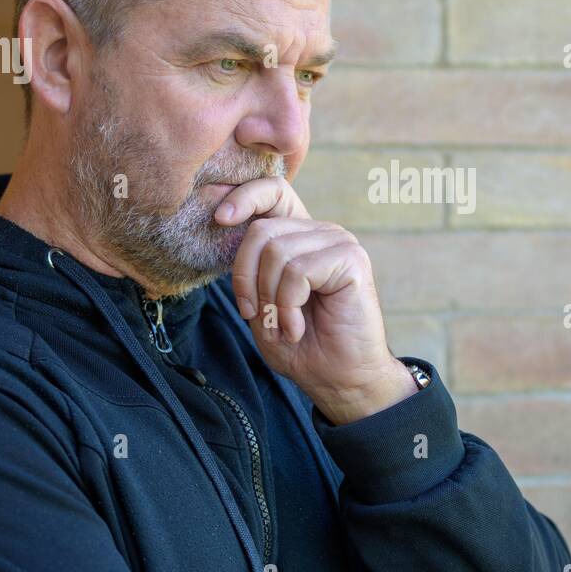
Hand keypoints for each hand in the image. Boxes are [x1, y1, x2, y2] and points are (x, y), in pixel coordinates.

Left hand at [214, 177, 415, 424]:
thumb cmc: (301, 346)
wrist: (340, 380)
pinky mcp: (351, 260)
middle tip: (258, 316)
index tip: (220, 218)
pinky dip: (287, 307)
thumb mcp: (261, 304)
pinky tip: (297, 328)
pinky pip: (297, 272)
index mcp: (300, 237)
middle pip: (261, 230)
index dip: (244, 197)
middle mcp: (321, 233)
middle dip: (248, 279)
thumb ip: (249, 269)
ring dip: (270, 300)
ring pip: (277, 252)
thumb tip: (223, 223)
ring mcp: (339, 242)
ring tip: (283, 327)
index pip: (273, 192)